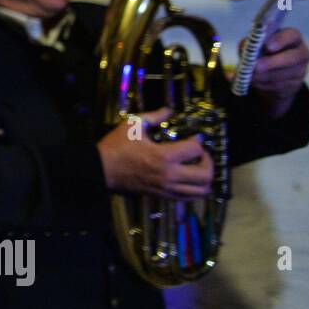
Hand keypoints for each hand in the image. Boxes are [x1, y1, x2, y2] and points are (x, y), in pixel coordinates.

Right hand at [97, 107, 212, 198]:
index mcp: (163, 156)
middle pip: (205, 175)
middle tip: (200, 155)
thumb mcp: (132, 125)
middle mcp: (169, 175)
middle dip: (208, 163)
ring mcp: (166, 188)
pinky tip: (188, 180)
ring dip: (204, 179)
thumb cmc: (116, 147)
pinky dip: (194, 190)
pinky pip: (187, 198)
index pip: (195, 150)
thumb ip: (154, 116)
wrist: (101, 170)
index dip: (198, 142)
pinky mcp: (161, 196)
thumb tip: (169, 110)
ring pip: (200, 191)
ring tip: (197, 169)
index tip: (194, 137)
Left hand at [241, 27, 308, 118]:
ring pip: (285, 74)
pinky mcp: (296, 84)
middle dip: (272, 62)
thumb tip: (247, 48)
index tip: (267, 47)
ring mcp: (301, 69)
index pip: (291, 35)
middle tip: (255, 66)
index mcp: (292, 37)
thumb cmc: (259, 53)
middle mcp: (301, 52)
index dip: (280, 40)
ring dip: (265, 76)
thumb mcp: (252, 45)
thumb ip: (249, 44)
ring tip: (250, 76)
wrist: (267, 73)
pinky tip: (256, 82)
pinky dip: (265, 84)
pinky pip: (280, 85)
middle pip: (293, 57)